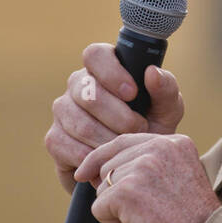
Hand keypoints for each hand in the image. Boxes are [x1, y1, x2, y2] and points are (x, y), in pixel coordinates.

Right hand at [44, 43, 184, 193]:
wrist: (132, 167)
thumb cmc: (151, 130)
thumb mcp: (166, 110)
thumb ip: (165, 89)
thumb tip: (151, 72)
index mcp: (103, 68)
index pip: (95, 55)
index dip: (111, 72)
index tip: (133, 94)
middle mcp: (78, 85)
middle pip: (88, 94)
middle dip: (120, 117)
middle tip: (140, 130)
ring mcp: (63, 111)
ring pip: (81, 123)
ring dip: (109, 140)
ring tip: (127, 147)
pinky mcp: (54, 139)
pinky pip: (69, 147)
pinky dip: (93, 158)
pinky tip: (108, 161)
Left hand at [73, 133, 221, 222]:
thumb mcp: (177, 179)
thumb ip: (147, 166)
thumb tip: (94, 171)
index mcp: (173, 142)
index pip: (123, 141)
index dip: (100, 158)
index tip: (85, 173)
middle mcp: (158, 147)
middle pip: (108, 165)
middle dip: (117, 193)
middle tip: (150, 212)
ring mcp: (141, 167)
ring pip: (103, 188)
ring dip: (118, 210)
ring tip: (150, 220)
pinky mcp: (126, 191)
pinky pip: (99, 207)